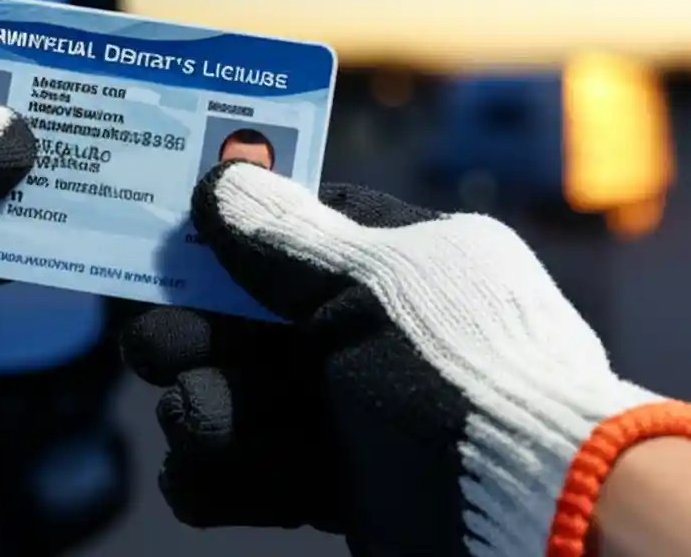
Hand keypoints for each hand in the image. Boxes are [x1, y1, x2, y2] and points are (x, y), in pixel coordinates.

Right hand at [121, 161, 690, 555]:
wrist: (537, 509)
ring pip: (256, 399)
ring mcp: (369, 412)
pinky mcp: (355, 486)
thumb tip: (223, 181)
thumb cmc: (457, 371)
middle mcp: (387, 332)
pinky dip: (226, 478)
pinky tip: (193, 480)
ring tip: (189, 420)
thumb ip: (287, 239)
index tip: (171, 240)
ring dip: (208, 409)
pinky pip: (270, 472)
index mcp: (409, 263)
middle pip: (264, 322)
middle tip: (153, 347)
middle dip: (202, 333)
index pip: (307, 230)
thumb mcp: (372, 287)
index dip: (234, 234)